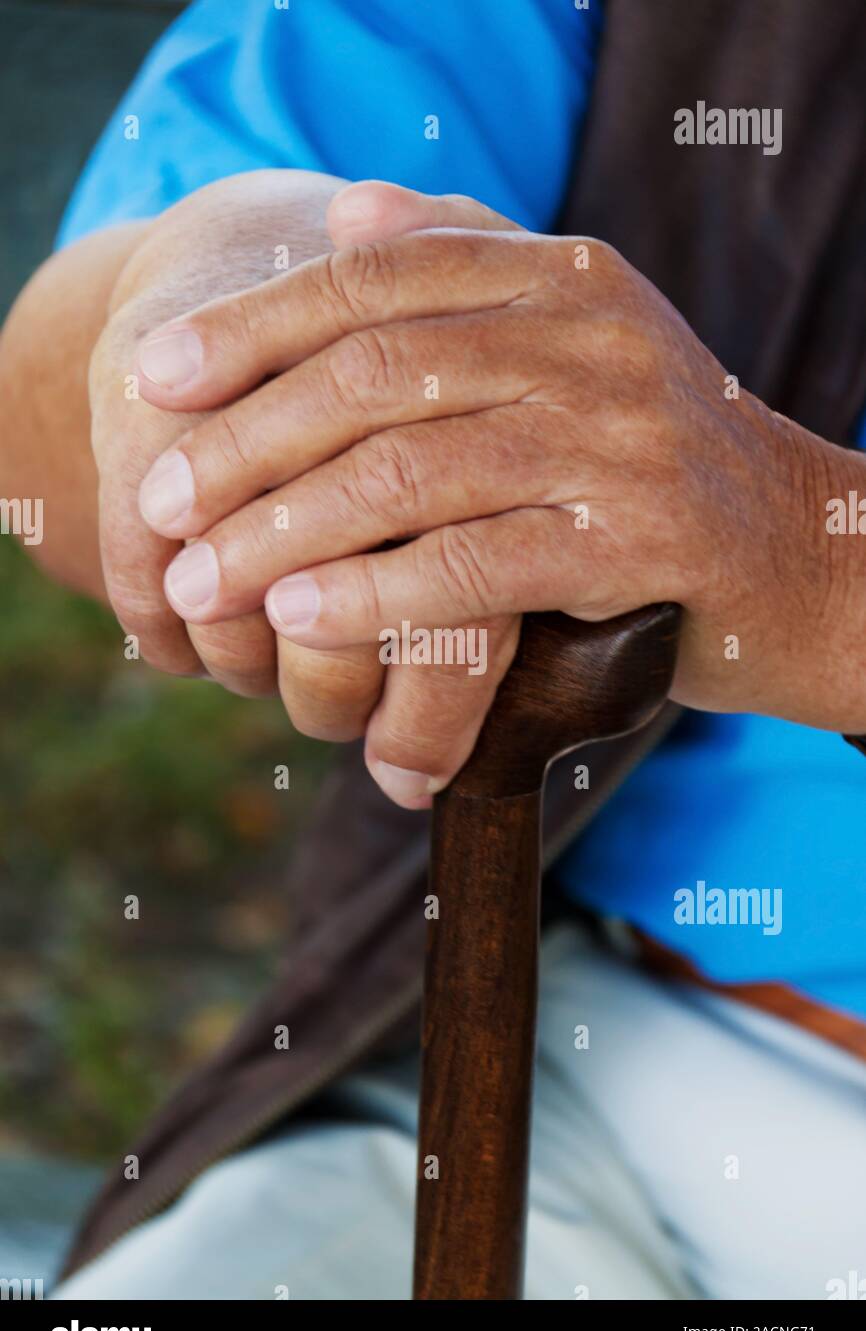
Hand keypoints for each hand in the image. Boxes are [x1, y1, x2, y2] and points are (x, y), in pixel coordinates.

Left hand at [134, 182, 865, 796]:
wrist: (802, 551)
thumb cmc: (657, 459)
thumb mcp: (576, 340)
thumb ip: (468, 268)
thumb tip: (343, 214)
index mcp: (562, 278)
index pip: (378, 279)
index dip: (254, 327)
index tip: (158, 379)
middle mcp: (589, 342)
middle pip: (374, 376)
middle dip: (246, 443)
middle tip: (160, 502)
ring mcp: (617, 439)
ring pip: (409, 473)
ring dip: (286, 530)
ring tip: (204, 578)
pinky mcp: (636, 542)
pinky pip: (474, 565)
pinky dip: (375, 593)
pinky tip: (301, 617)